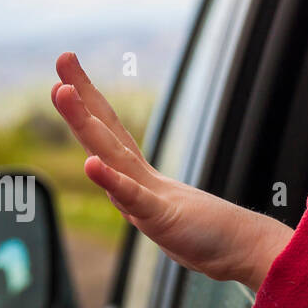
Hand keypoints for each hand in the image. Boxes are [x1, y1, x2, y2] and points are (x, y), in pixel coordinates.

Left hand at [50, 53, 291, 288]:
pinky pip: (134, 198)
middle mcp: (140, 178)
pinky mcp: (161, 218)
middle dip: (80, 96)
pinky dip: (112, 181)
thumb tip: (120, 194)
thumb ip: (137, 203)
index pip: (107, 132)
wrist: (244, 250)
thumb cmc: (206, 233)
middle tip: (63, 56)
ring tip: (63, 93)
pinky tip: (91, 165)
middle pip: (105, 130)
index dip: (86, 104)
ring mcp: (150, 194)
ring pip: (111, 154)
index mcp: (137, 176)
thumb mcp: (159, 216)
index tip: (64, 77)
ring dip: (86, 123)